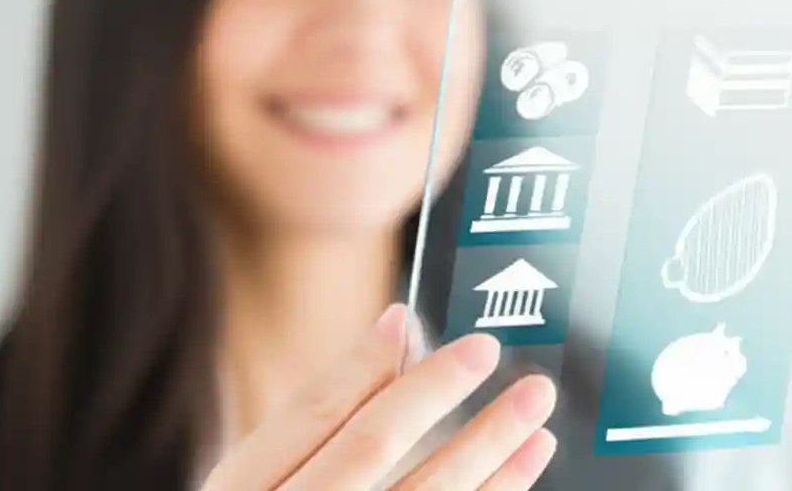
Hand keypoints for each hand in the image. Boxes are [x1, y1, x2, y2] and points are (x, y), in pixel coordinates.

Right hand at [202, 304, 557, 490]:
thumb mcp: (257, 484)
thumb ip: (316, 424)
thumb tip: (396, 335)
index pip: (313, 414)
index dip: (364, 362)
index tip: (410, 318)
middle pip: (371, 445)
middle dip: (434, 390)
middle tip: (487, 347)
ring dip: (488, 445)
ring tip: (534, 407)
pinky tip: (522, 466)